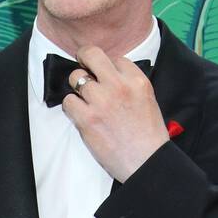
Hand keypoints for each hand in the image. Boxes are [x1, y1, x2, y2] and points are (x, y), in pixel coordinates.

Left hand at [61, 47, 168, 181]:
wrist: (146, 162)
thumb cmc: (149, 136)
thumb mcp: (148, 100)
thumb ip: (130, 85)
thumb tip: (110, 77)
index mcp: (137, 80)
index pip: (116, 59)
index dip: (109, 68)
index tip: (107, 77)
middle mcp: (118, 86)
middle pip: (92, 55)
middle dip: (84, 58)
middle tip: (83, 67)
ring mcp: (101, 101)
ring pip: (76, 78)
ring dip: (78, 88)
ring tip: (86, 101)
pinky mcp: (87, 118)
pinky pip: (68, 101)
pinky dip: (71, 107)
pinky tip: (81, 115)